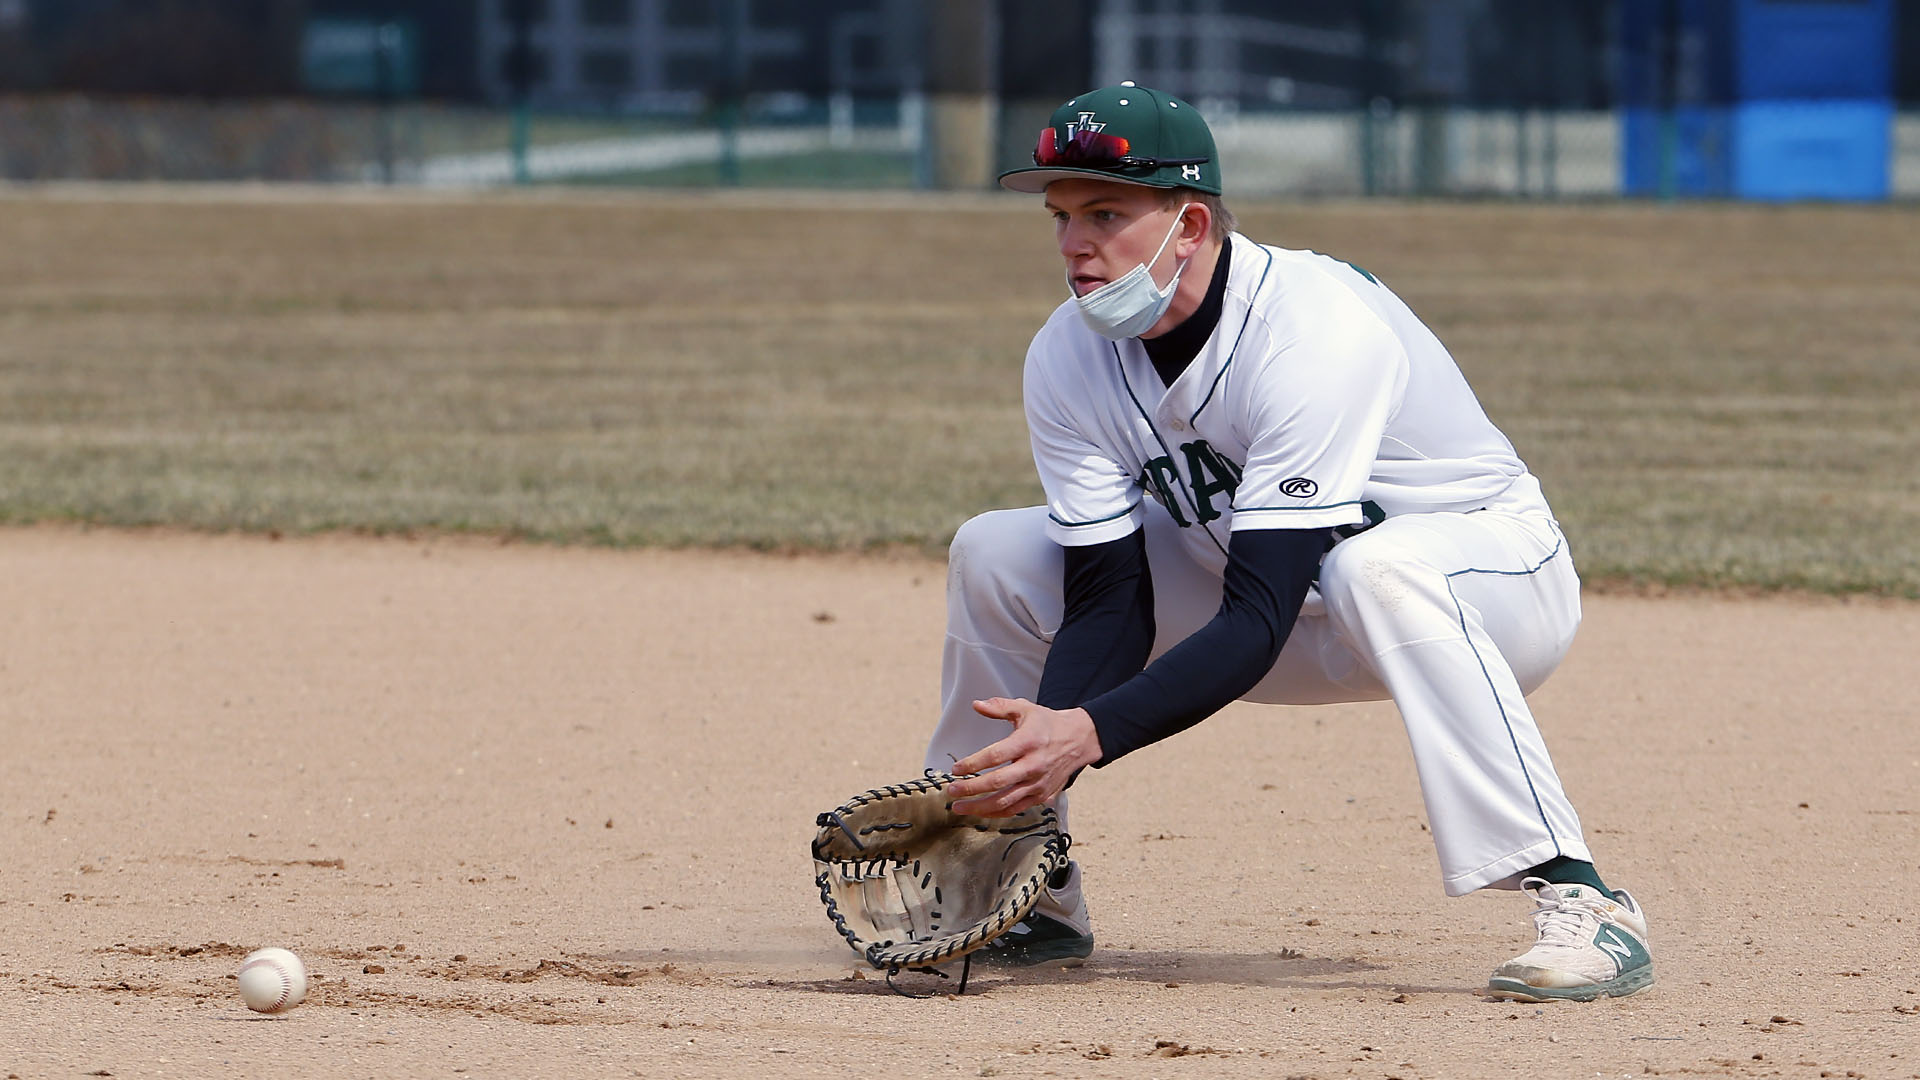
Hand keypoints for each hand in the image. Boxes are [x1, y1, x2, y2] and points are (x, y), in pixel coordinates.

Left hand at [946, 698, 1103, 816]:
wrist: (1079, 740)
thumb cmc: (1047, 724)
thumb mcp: (1025, 709)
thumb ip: (1000, 707)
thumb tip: (976, 704)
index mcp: (1027, 742)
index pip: (995, 756)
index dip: (973, 764)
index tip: (956, 769)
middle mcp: (1034, 765)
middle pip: (997, 782)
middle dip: (971, 789)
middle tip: (951, 790)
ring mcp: (1038, 784)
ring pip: (1005, 801)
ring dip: (980, 807)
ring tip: (960, 806)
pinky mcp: (1042, 796)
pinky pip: (1016, 809)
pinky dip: (997, 812)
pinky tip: (981, 811)